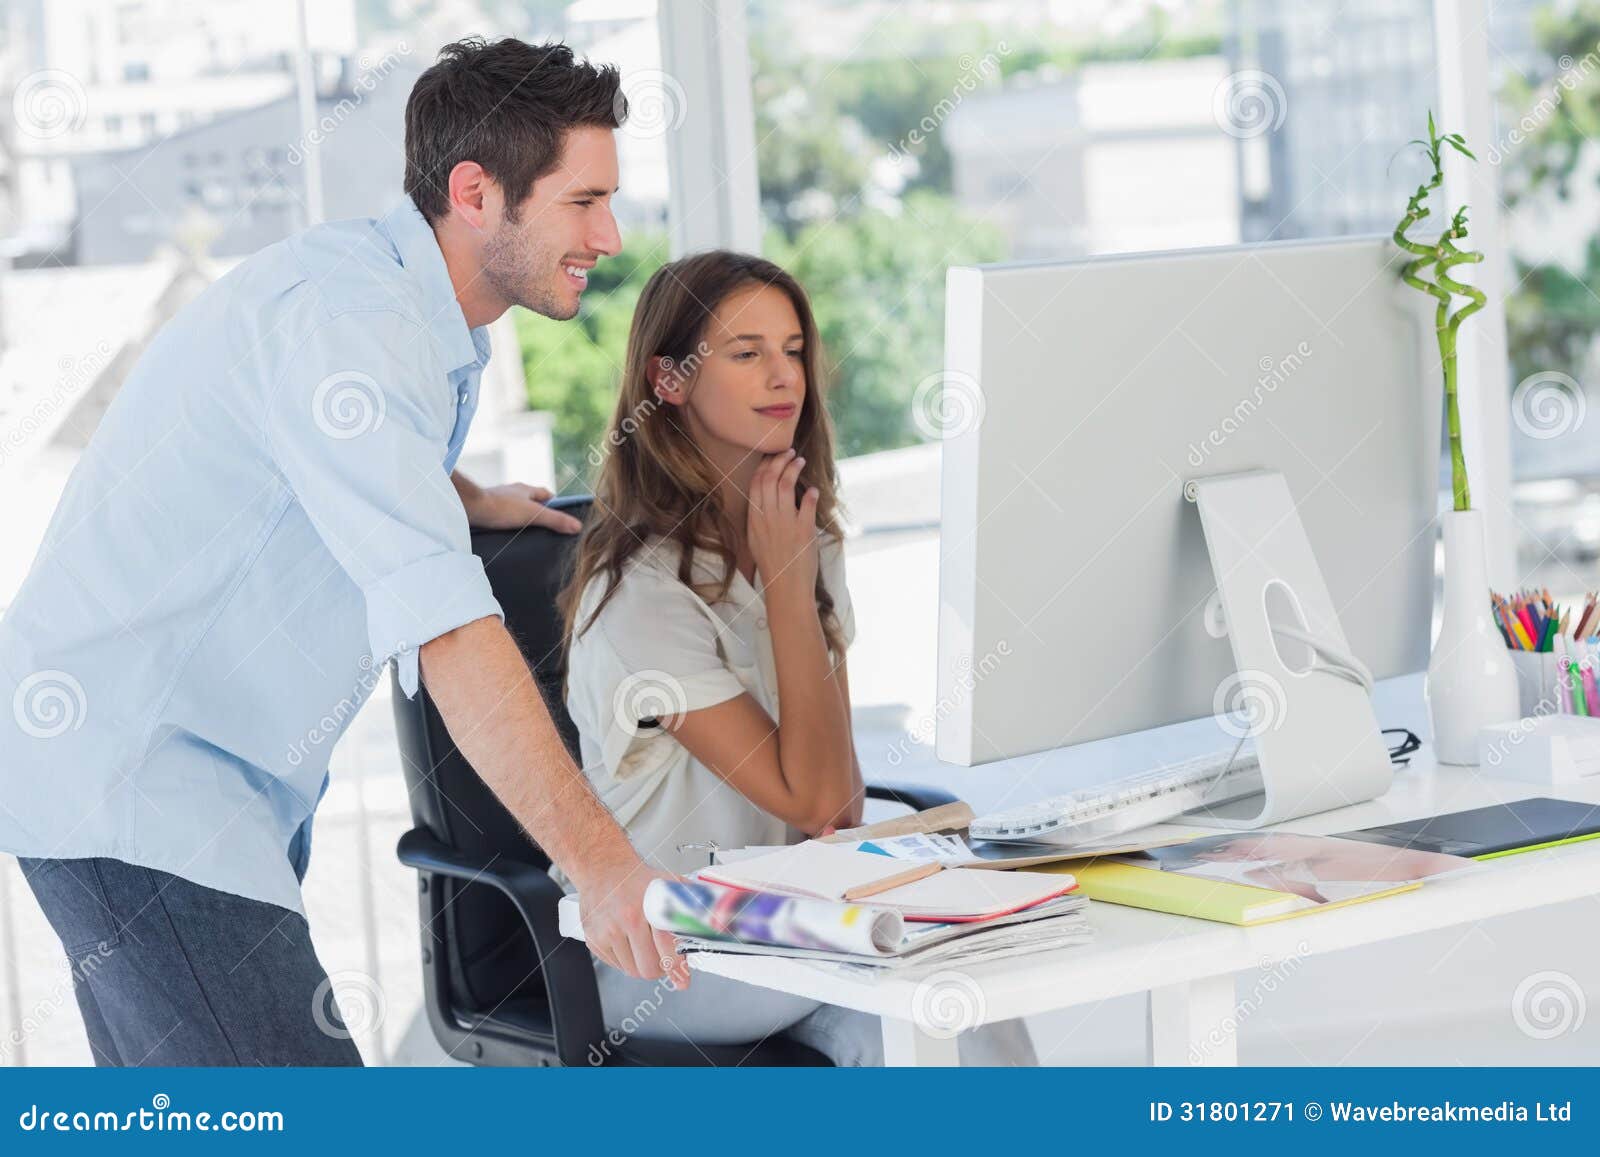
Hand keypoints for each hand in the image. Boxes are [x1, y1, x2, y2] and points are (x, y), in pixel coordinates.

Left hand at [464, 483, 581, 532]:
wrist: (468, 508)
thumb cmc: (501, 508)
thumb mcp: (533, 515)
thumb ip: (555, 520)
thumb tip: (577, 526)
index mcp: (525, 489)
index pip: (545, 494)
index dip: (555, 504)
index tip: (561, 516)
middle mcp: (511, 492)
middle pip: (530, 502)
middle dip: (538, 513)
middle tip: (546, 529)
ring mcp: (498, 500)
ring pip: (515, 509)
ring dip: (521, 519)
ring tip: (527, 535)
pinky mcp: (487, 510)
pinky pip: (501, 517)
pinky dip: (507, 524)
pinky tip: (508, 535)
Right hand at [580, 858, 689, 988]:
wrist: (603, 868)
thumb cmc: (638, 879)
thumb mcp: (671, 885)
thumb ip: (694, 906)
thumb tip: (719, 924)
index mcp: (648, 906)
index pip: (667, 947)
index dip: (677, 967)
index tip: (682, 980)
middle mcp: (626, 919)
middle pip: (648, 968)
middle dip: (660, 969)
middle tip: (664, 960)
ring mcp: (607, 931)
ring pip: (632, 970)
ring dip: (642, 964)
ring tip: (644, 945)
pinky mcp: (593, 940)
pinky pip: (615, 965)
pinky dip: (625, 960)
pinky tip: (628, 941)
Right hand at [746, 449, 818, 599]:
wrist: (785, 586)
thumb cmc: (772, 564)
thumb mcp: (757, 539)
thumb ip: (760, 517)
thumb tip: (766, 498)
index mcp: (754, 519)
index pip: (756, 484)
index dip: (764, 466)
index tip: (772, 456)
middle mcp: (767, 518)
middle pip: (770, 479)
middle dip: (779, 461)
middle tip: (788, 451)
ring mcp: (784, 523)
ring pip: (785, 486)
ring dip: (793, 470)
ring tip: (800, 461)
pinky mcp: (803, 530)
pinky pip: (806, 505)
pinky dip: (810, 495)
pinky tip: (813, 490)